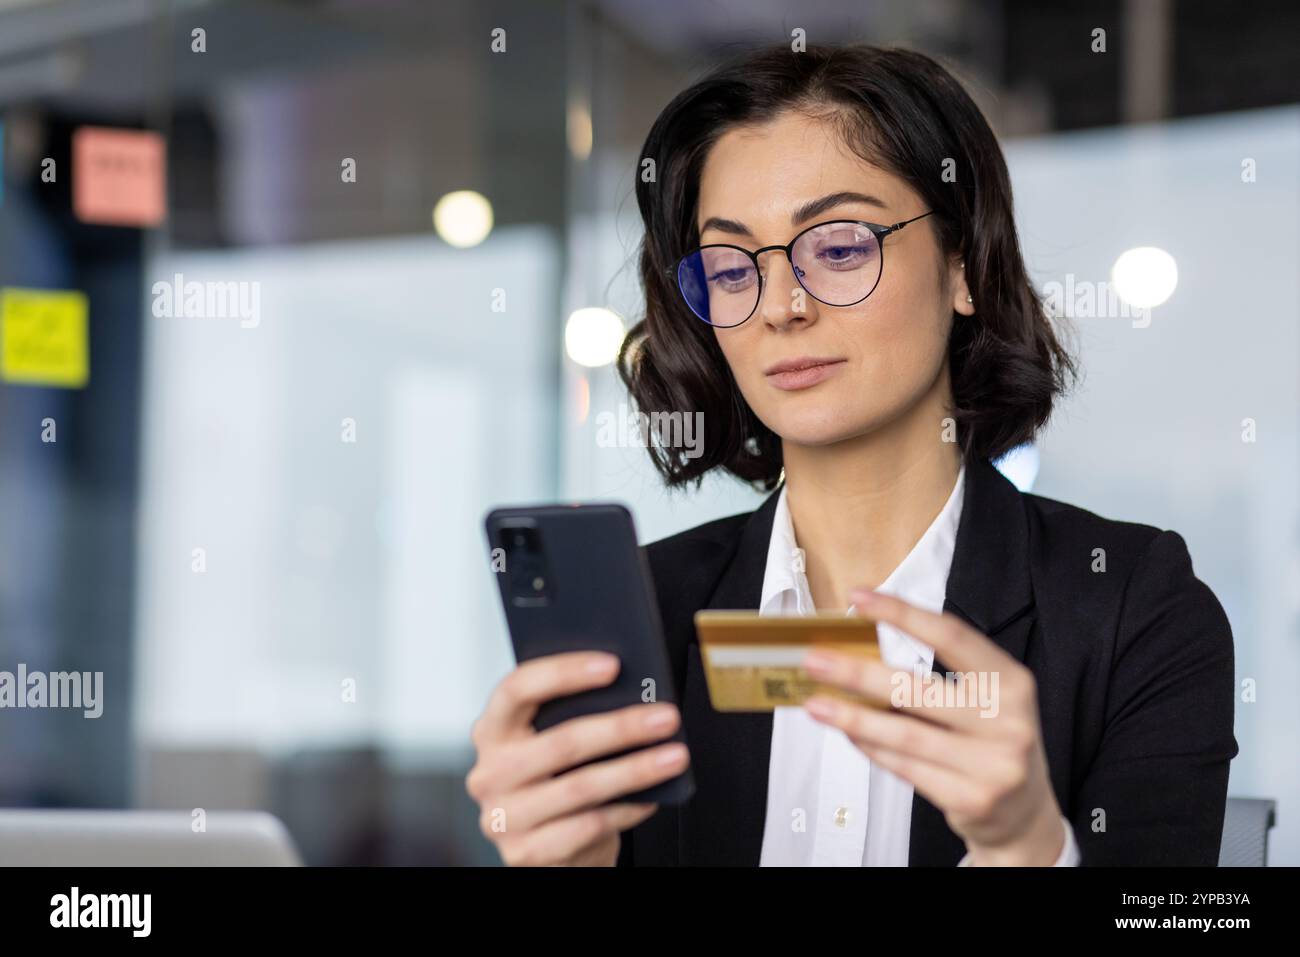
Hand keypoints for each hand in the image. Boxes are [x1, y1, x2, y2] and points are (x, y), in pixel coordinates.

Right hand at [465, 651, 688, 865]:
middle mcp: (490, 773)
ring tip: (674, 756)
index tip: (613, 665)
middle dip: (622, 727)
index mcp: (492, 731)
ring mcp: (504, 817)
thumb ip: (571, 716)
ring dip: (636, 769)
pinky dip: (627, 809)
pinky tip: (651, 797)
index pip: (517, 689)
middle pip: (561, 742)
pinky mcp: (526, 852)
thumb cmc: (556, 781)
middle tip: (665, 717)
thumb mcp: (552, 743)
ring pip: (582, 786)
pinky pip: (589, 825)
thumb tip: (632, 691)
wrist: (550, 850)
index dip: (564, 673)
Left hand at [801, 590, 1065, 865]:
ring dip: (853, 718)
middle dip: (858, 672)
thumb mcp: (987, 702)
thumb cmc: (993, 743)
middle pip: (917, 689)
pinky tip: (848, 734)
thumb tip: (862, 654)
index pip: (951, 636)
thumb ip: (941, 680)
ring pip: (905, 735)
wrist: (1026, 816)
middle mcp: (1008, 722)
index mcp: (1012, 683)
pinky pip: (906, 768)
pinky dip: (872, 749)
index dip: (903, 614)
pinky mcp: (971, 800)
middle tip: (814, 660)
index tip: (859, 597)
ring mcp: (992, 765)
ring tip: (816, 704)